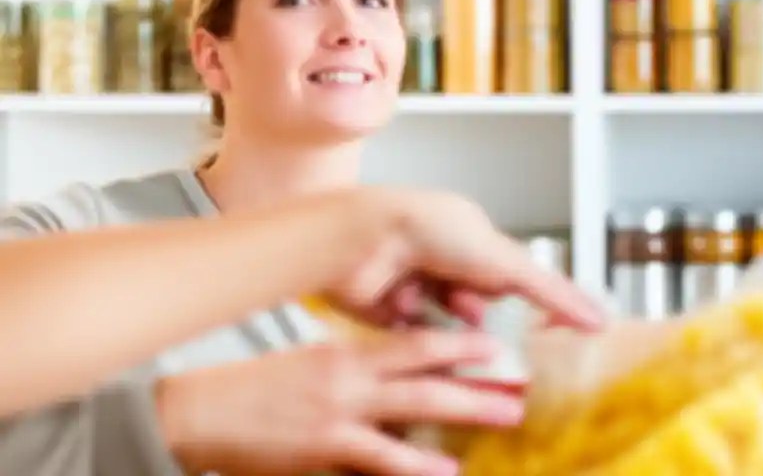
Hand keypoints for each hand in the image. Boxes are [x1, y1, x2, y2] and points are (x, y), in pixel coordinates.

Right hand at [156, 328, 517, 475]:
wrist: (200, 410)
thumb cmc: (255, 388)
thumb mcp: (312, 365)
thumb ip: (358, 370)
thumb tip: (399, 376)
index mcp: (346, 354)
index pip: (415, 343)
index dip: (458, 343)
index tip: (493, 346)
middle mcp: (350, 379)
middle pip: (428, 376)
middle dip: (477, 383)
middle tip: (517, 389)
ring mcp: (340, 415)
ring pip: (416, 410)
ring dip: (464, 413)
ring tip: (503, 417)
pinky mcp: (325, 449)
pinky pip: (381, 459)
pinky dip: (417, 465)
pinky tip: (445, 470)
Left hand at [325, 189, 601, 332]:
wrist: (368, 240)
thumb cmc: (433, 231)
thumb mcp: (506, 261)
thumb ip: (552, 293)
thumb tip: (598, 318)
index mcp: (472, 236)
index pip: (511, 276)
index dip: (528, 302)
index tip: (548, 331)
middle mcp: (441, 260)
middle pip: (477, 306)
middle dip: (483, 319)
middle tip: (491, 331)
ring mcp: (414, 286)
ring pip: (447, 326)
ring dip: (452, 332)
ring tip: (454, 329)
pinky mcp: (386, 313)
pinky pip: (414, 338)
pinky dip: (421, 340)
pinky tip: (422, 334)